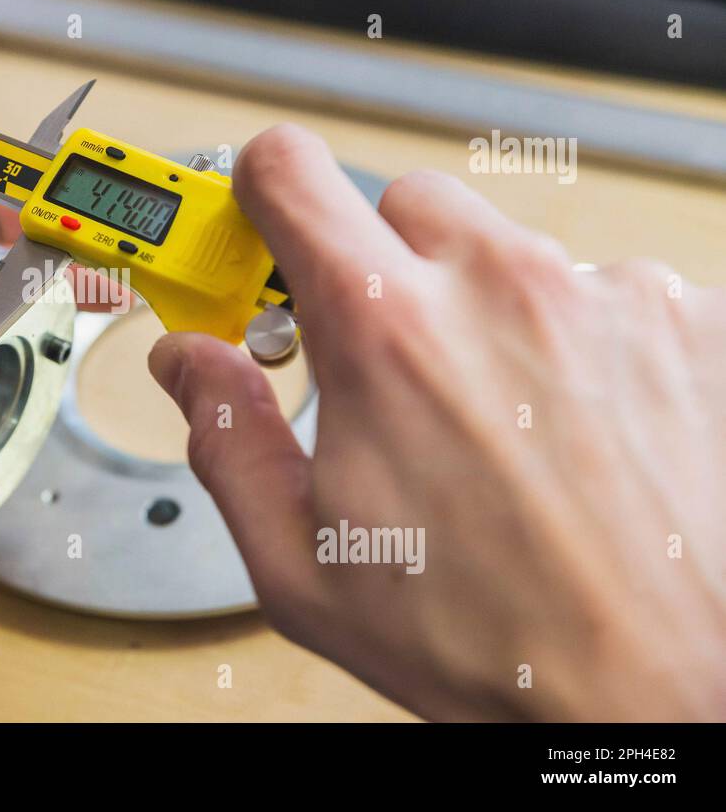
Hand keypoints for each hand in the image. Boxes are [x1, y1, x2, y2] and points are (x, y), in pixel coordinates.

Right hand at [149, 124, 725, 720]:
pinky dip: (580, 339)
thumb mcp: (303, 563)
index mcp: (386, 331)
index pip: (290, 171)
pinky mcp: (686, 320)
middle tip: (390, 357)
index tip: (266, 224)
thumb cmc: (494, 643)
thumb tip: (190, 364)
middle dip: (382, 267)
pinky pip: (603, 289)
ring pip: (509, 249)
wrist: (666, 694)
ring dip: (487, 308)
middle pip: (404, 204)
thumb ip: (225, 438)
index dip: (263, 191)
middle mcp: (499, 287)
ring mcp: (606, 294)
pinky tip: (577, 426)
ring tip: (500, 417)